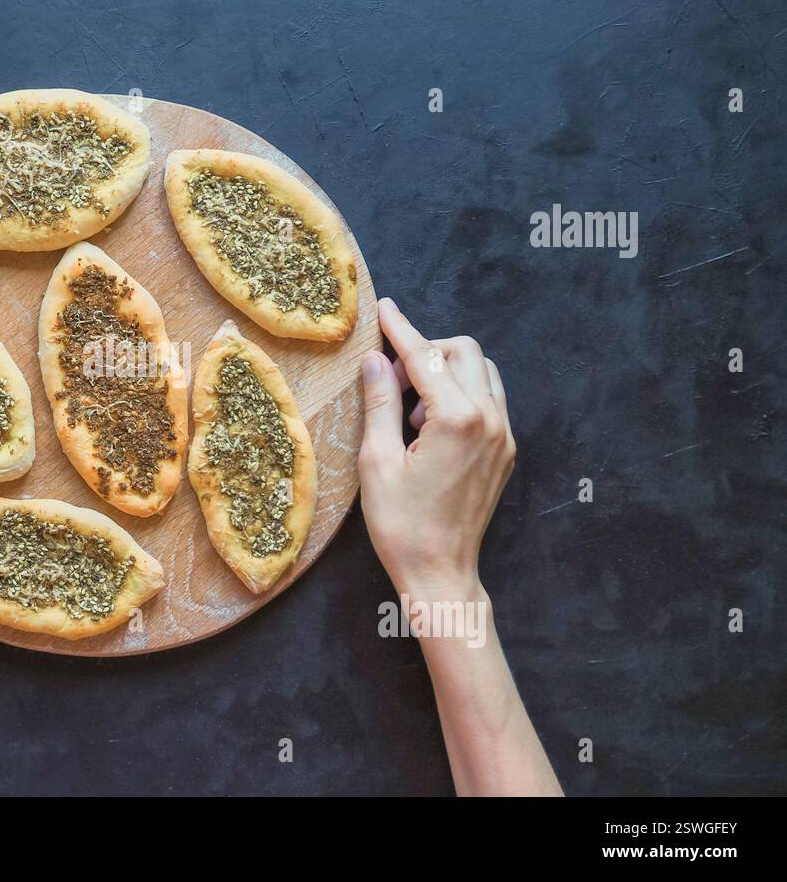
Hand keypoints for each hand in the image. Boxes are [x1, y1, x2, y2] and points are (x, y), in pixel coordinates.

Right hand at [357, 298, 514, 601]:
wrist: (440, 573)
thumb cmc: (401, 525)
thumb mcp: (377, 461)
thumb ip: (379, 403)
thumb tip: (374, 360)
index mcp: (457, 419)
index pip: (426, 357)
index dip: (400, 330)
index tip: (384, 309)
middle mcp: (491, 420)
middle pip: (463, 352)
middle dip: (425, 351)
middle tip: (389, 378)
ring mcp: (504, 436)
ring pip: (481, 372)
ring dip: (446, 371)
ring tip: (410, 408)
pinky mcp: (506, 452)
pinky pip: (489, 401)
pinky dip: (460, 395)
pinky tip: (428, 425)